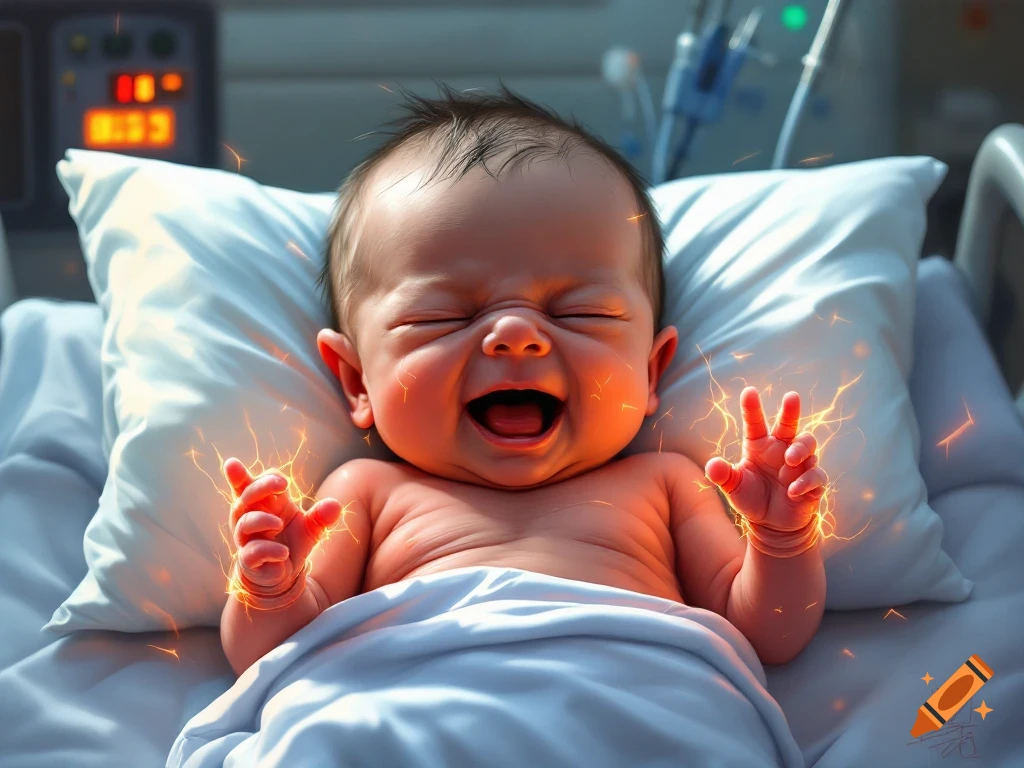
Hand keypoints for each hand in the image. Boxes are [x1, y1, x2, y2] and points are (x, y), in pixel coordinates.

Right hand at [223, 458, 341, 604]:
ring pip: (245, 523)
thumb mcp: (310, 527)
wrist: (282, 574)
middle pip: (245, 496)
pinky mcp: (248, 560)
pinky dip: (268, 550)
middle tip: (282, 485)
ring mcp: (247, 538)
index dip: (268, 479)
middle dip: (260, 486)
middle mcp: (250, 517)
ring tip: (279, 523)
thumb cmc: (291, 541)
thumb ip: (321, 515)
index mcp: (264, 503)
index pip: (256, 482)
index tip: (284, 483)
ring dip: (262, 519)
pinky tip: (283, 552)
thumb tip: (336, 505)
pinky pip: (252, 552)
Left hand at [704, 388, 826, 554]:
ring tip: (789, 459)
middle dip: (791, 410)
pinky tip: (792, 491)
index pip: (755, 422)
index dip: (752, 407)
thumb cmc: (751, 498)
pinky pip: (816, 475)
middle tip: (792, 397)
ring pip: (808, 445)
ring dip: (800, 449)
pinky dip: (805, 481)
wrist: (772, 526)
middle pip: (789, 424)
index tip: (749, 391)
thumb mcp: (733, 487)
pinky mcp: (813, 483)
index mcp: (759, 445)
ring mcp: (800, 464)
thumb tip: (712, 466)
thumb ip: (722, 475)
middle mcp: (781, 449)